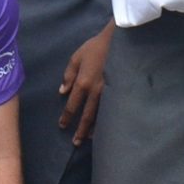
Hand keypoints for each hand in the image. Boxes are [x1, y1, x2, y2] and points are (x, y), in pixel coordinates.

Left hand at [59, 23, 113, 143]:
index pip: (73, 105)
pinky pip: (112, 109)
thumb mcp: (77, 57)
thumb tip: (62, 91)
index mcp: (83, 82)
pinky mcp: (120, 92)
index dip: (67, 117)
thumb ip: (69, 75)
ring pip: (101, 116)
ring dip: (94, 129)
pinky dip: (108, 120)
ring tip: (90, 139)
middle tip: (75, 143)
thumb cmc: (97, 47)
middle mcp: (96, 91)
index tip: (62, 126)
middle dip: (81, 130)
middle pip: (87, 116)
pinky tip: (107, 126)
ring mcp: (109, 93)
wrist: (120, 40)